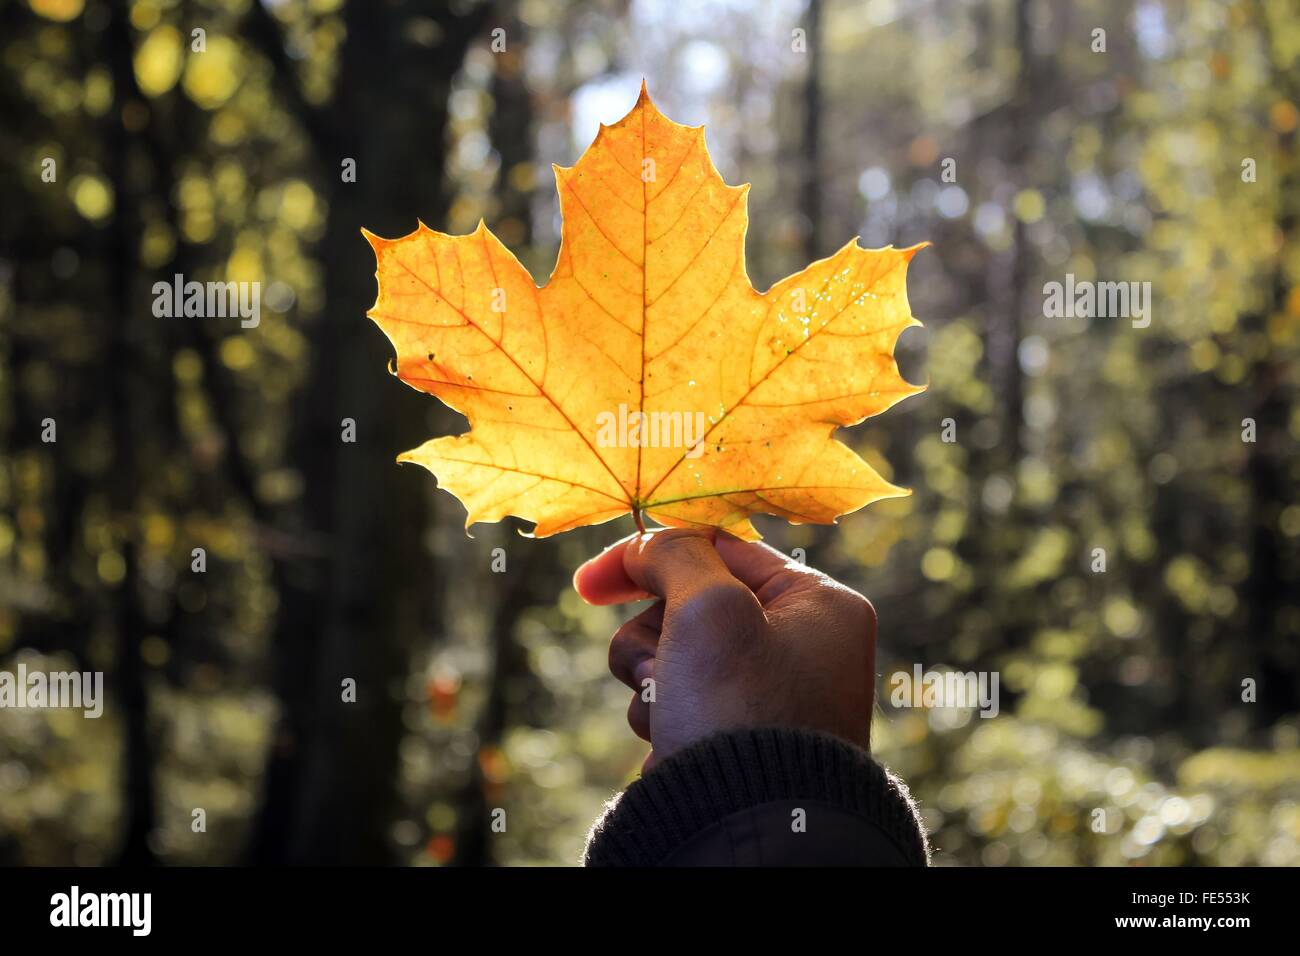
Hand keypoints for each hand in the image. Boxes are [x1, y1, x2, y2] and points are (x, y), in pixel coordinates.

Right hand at [573, 528, 877, 767]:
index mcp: (819, 605)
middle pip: (692, 605)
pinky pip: (680, 703)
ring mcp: (769, 694)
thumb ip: (676, 556)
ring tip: (670, 715)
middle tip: (657, 668)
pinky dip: (665, 719)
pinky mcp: (738, 736)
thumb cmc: (740, 709)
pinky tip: (676, 745)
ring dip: (653, 681)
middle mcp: (802, 645)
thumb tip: (649, 546)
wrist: (749, 830)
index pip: (720, 549)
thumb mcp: (709, 607)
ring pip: (675, 655)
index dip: (649, 558)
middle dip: (653, 637)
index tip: (590, 582)